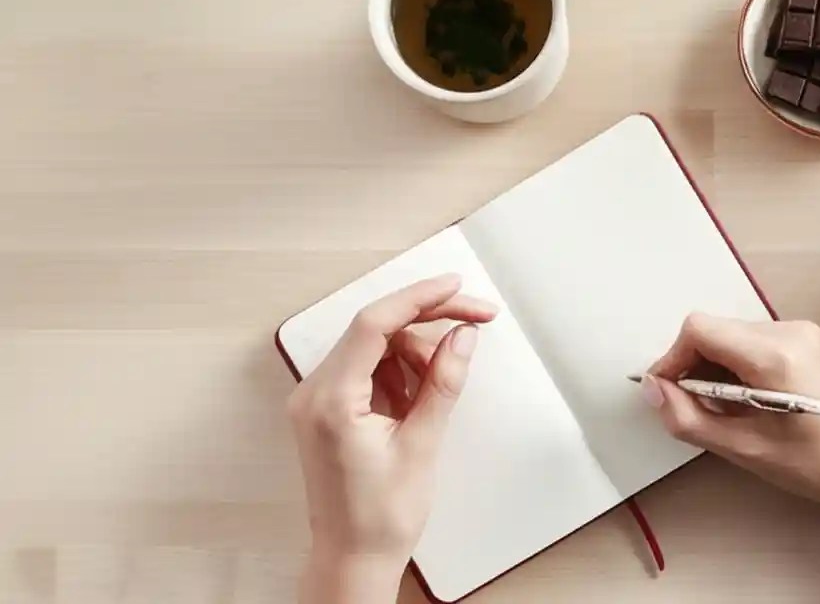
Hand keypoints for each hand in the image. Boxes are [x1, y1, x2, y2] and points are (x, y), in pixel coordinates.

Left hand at [287, 274, 497, 603]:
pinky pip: (369, 369)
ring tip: (443, 386)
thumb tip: (462, 337)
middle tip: (476, 322)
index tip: (455, 287)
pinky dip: (402, 373)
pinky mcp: (329, 409)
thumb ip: (443, 384)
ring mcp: (319, 400)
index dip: (419, 297)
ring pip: (376, 348)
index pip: (374, 324)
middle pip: (376, 330)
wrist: (352, 560)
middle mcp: (314, 394)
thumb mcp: (422, 447)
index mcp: (330, 401)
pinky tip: (420, 398)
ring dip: (416, 353)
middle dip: (428, 324)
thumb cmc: (378, 520)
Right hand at [643, 314, 819, 510]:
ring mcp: (801, 332)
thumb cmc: (812, 465)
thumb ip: (688, 417)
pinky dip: (736, 367)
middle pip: (715, 331)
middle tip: (695, 409)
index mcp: (775, 354)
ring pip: (731, 336)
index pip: (700, 330)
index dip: (673, 359)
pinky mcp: (806, 340)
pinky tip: (746, 401)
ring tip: (726, 410)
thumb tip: (652, 390)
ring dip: (714, 369)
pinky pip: (752, 342)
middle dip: (694, 367)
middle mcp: (789, 331)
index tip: (666, 393)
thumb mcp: (742, 447)